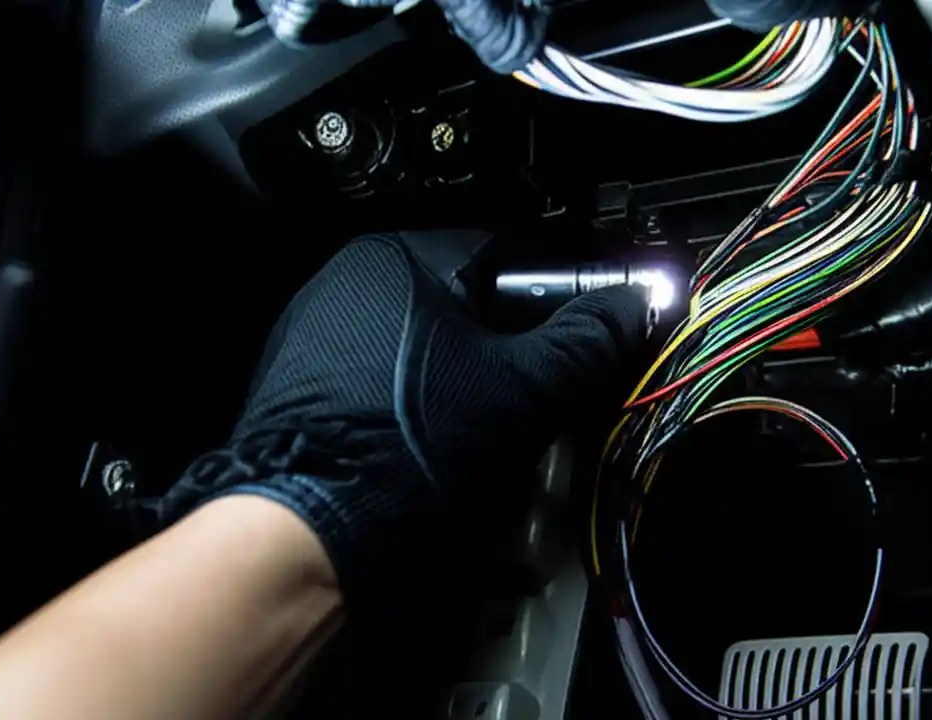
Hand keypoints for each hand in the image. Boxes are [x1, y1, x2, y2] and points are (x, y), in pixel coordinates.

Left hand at [158, 233, 648, 598]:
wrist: (305, 529)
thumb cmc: (415, 443)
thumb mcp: (522, 390)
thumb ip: (586, 341)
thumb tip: (635, 305)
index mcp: (400, 255)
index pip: (509, 252)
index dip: (557, 298)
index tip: (574, 346)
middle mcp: (348, 277)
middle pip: (464, 300)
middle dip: (505, 348)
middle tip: (528, 400)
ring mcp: (313, 330)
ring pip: (423, 342)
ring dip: (460, 377)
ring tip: (475, 433)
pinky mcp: (296, 384)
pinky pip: (379, 375)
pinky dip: (412, 400)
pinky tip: (422, 446)